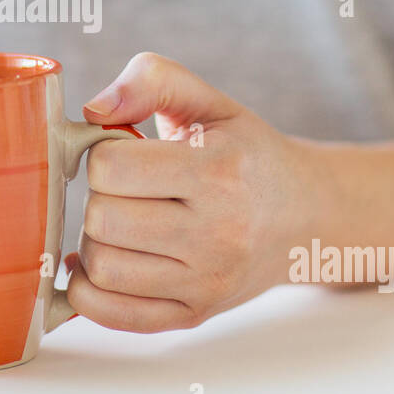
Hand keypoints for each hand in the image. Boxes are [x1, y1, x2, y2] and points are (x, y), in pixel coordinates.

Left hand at [65, 52, 323, 331]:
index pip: (111, 167)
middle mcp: (219, 232)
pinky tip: (102, 262)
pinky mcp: (193, 314)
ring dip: (93, 243)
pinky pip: (111, 314)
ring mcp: (207, 281)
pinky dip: (88, 291)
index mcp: (219, 171)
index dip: (101, 154)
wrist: (304, 217)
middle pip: (101, 220)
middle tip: (121, 190)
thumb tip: (93, 108)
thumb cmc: (247, 154)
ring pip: (100, 269)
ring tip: (119, 224)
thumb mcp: (210, 101)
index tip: (119, 153)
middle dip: (98, 197)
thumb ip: (151, 79)